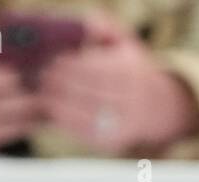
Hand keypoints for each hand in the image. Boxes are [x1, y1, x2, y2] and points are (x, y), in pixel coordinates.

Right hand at [0, 26, 42, 149]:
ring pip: (7, 126)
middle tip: (55, 90)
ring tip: (52, 104)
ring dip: (33, 116)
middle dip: (34, 98)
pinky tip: (35, 119)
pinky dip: (21, 129)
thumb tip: (12, 39)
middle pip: (6, 106)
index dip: (24, 77)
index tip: (44, 70)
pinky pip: (1, 138)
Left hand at [37, 11, 198, 154]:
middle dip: (63, 84)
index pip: (99, 69)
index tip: (54, 60)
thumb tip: (86, 23)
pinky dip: (65, 122)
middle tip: (42, 76)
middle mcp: (130, 101)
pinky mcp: (111, 141)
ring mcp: (121, 124)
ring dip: (60, 104)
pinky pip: (84, 132)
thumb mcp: (126, 45)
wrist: (156, 109)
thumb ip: (106, 29)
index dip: (74, 65)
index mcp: (132, 74)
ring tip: (43, 93)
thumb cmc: (130, 70)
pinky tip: (52, 110)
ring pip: (85, 114)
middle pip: (90, 92)